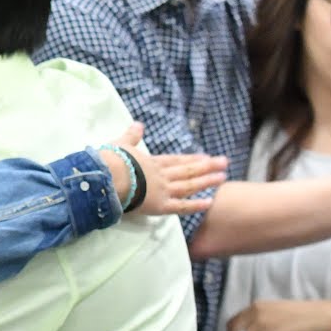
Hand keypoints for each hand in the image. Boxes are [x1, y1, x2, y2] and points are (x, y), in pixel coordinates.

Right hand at [103, 123, 226, 215]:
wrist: (106, 177)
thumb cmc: (110, 161)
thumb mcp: (121, 144)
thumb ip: (131, 136)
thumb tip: (138, 124)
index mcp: (151, 163)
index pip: (175, 161)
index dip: (190, 159)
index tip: (205, 157)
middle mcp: (160, 176)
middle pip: (187, 170)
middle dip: (206, 166)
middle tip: (224, 162)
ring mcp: (162, 190)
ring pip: (188, 185)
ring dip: (206, 181)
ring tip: (223, 177)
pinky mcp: (159, 206)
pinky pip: (180, 207)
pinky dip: (195, 205)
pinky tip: (210, 202)